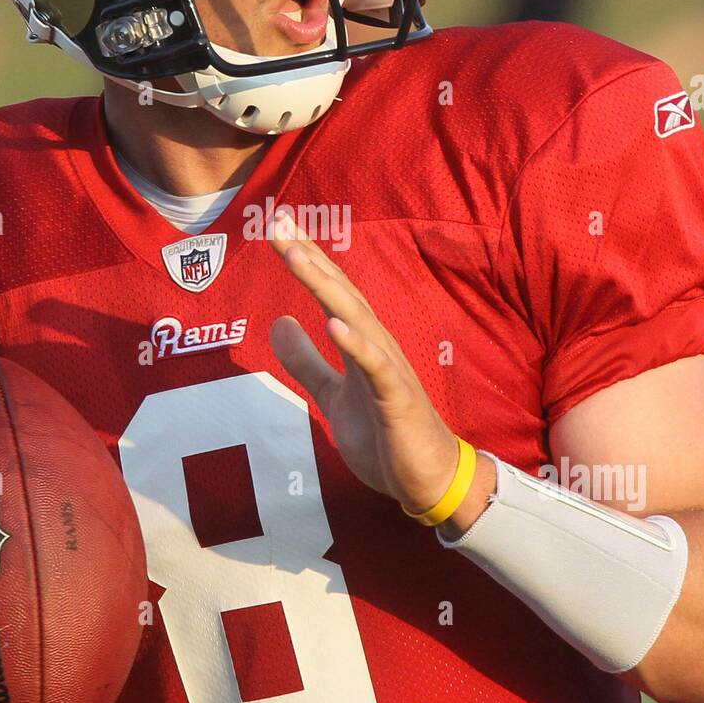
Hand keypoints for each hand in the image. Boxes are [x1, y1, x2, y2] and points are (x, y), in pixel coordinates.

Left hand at [266, 215, 460, 515]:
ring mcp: (388, 370)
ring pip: (356, 319)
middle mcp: (376, 345)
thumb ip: (306, 361)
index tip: (276, 224)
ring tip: (297, 258)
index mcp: (360, 342)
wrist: (427, 480)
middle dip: (309, 257)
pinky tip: (334, 325)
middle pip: (340, 292)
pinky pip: (376, 368)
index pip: (329, 290)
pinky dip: (356, 344)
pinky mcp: (397, 399)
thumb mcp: (332, 395)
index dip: (304, 257)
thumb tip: (276, 322)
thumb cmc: (384, 435)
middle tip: (278, 222)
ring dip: (327, 288)